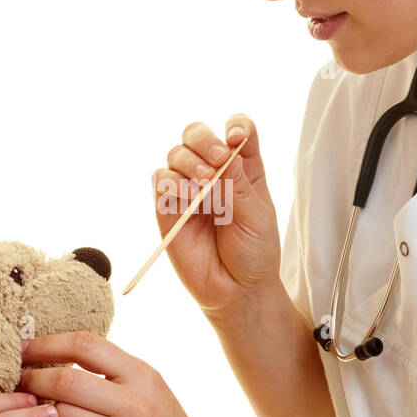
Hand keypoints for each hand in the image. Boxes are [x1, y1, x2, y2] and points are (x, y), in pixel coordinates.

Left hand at [15, 332, 220, 416]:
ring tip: (17, 408)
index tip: (23, 348)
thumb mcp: (151, 390)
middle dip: (30, 378)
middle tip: (12, 381)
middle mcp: (135, 401)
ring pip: (60, 415)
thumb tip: (62, 353)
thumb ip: (115, 372)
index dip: (47, 343)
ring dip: (31, 411)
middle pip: (66, 380)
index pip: (85, 344)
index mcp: (143, 374)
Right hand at [155, 117, 280, 316]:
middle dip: (205, 139)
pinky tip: (187, 196)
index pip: (237, 130)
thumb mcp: (256, 216)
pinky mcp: (167, 207)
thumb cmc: (254, 253)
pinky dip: (171, 181)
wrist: (236, 290)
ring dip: (189, 161)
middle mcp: (213, 173)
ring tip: (204, 185)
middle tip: (217, 159)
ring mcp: (188, 188)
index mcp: (243, 169)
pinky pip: (160, 180)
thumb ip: (238, 184)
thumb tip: (224, 152)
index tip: (235, 136)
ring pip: (176, 153)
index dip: (235, 125)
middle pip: (198, 134)